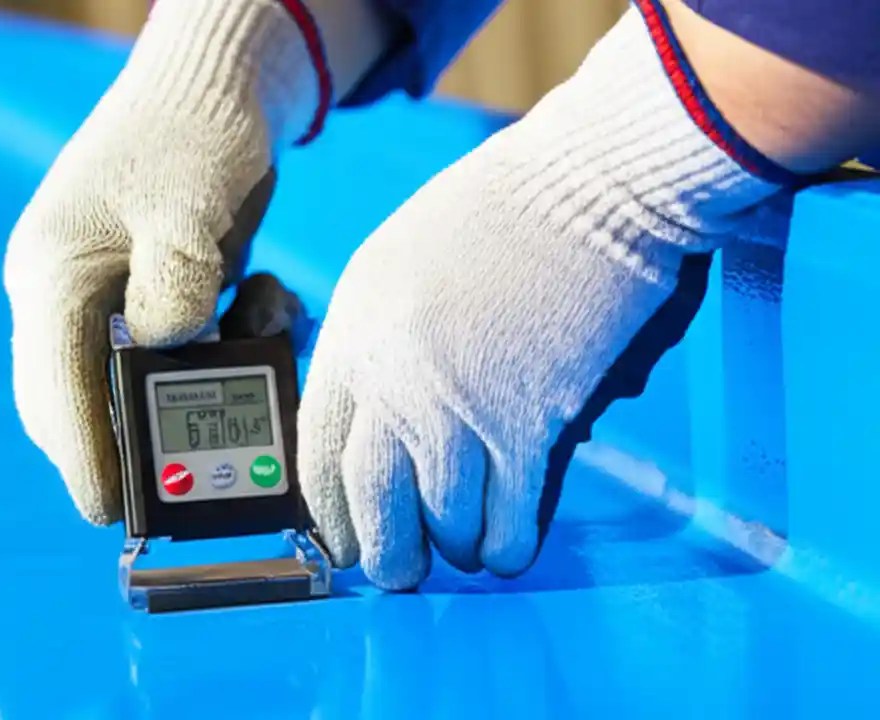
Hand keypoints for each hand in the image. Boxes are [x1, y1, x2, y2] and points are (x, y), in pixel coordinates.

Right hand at [4, 0, 327, 523]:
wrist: (213, 87)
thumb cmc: (193, 135)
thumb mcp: (186, 208)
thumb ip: (175, 287)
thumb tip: (168, 356)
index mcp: (53, 273)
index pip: (54, 385)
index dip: (82, 453)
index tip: (110, 510)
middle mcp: (65, 294)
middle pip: (76, 401)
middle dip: (132, 441)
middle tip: (190, 475)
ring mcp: (100, 298)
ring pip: (125, 385)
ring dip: (191, 389)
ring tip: (257, 333)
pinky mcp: (143, 299)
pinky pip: (168, 356)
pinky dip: (221, 351)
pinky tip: (263, 309)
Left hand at [297, 5, 796, 587]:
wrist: (591, 179)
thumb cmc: (506, 209)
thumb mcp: (403, 260)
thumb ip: (382, 336)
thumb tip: (383, 411)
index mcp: (353, 328)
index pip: (316, 445)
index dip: (330, 505)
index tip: (346, 533)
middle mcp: (390, 373)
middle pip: (367, 495)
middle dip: (384, 547)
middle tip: (401, 569)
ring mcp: (455, 400)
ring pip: (438, 517)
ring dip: (453, 549)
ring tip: (466, 552)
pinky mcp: (526, 419)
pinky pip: (506, 516)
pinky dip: (507, 546)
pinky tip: (510, 548)